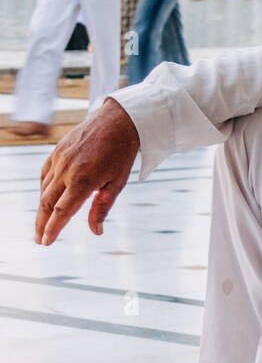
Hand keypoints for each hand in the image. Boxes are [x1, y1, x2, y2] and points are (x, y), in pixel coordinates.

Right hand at [35, 98, 139, 245]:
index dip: (53, 228)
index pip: (63, 210)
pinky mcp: (57, 150)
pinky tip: (45, 199)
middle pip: (47, 203)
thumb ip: (102, 207)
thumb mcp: (117, 183)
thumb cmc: (121, 153)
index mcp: (83, 180)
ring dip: (42, 208)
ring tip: (42, 224)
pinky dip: (44, 188)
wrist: (118, 120)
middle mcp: (67, 170)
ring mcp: (60, 159)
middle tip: (39, 240)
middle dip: (42, 224)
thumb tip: (95, 231)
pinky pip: (45, 174)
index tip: (46, 242)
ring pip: (45, 189)